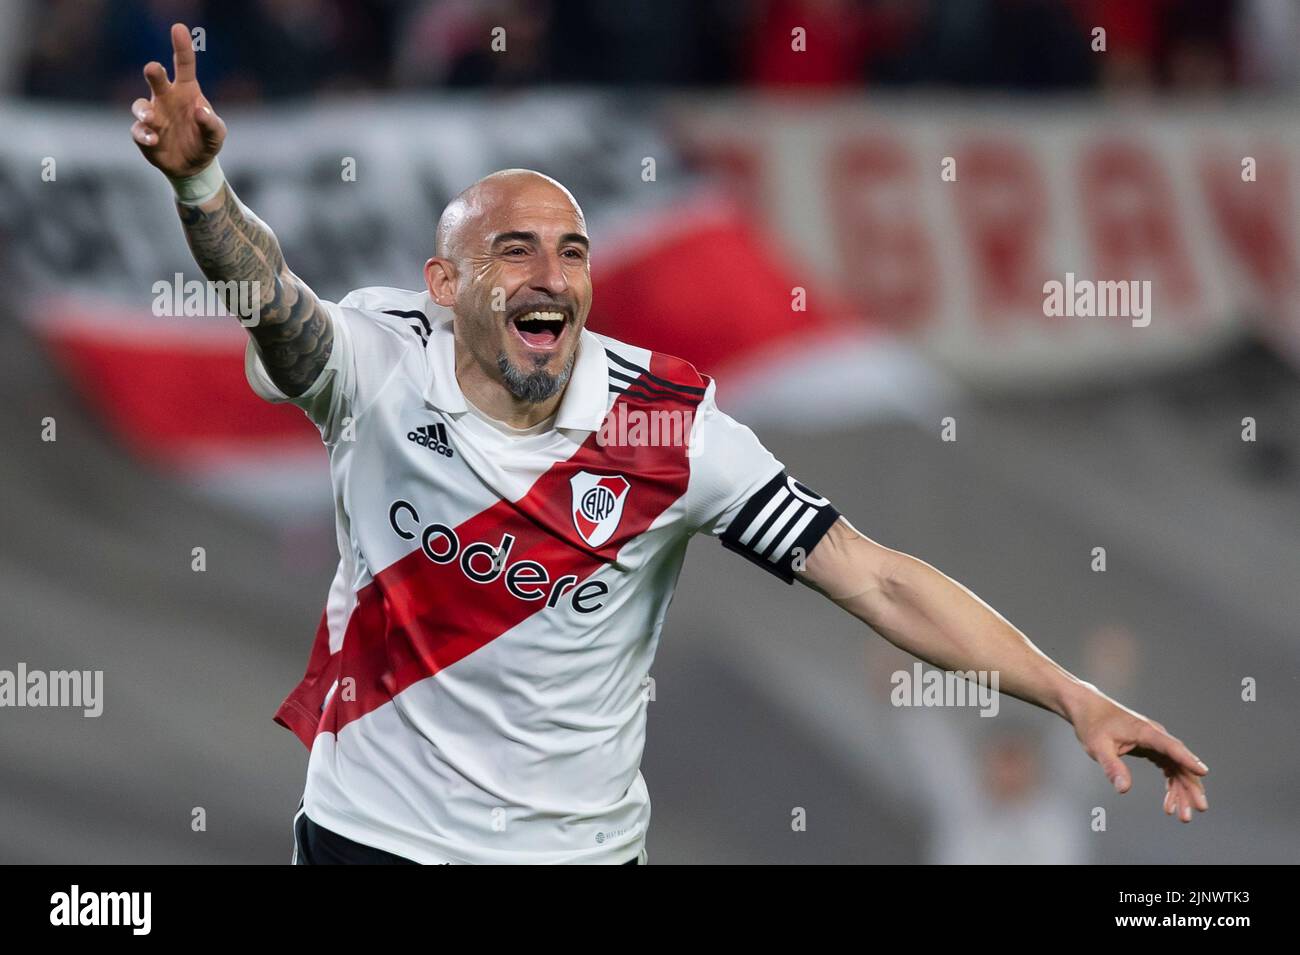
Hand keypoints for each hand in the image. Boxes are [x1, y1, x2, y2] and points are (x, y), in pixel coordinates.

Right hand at [130, 22, 225, 177]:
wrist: (193, 166)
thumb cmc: (205, 141)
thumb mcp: (216, 134)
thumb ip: (212, 123)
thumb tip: (200, 110)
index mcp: (186, 92)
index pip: (183, 65)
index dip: (181, 47)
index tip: (179, 29)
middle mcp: (166, 98)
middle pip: (156, 79)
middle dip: (154, 72)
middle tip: (153, 68)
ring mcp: (153, 115)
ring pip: (140, 105)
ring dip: (144, 111)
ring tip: (152, 118)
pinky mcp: (144, 134)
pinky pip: (138, 130)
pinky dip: (144, 134)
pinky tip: (154, 140)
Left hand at [1068, 684, 1208, 822]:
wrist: (1087, 708)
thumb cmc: (1092, 724)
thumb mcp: (1097, 747)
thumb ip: (1112, 767)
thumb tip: (1124, 789)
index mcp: (1146, 732)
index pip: (1172, 747)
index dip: (1187, 760)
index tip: (1203, 773)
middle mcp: (1155, 735)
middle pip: (1180, 762)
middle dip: (1190, 787)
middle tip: (1197, 810)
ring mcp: (1155, 741)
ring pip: (1177, 768)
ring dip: (1182, 791)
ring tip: (1182, 816)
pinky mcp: (1151, 747)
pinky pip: (1168, 767)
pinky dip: (1171, 785)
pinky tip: (1170, 802)